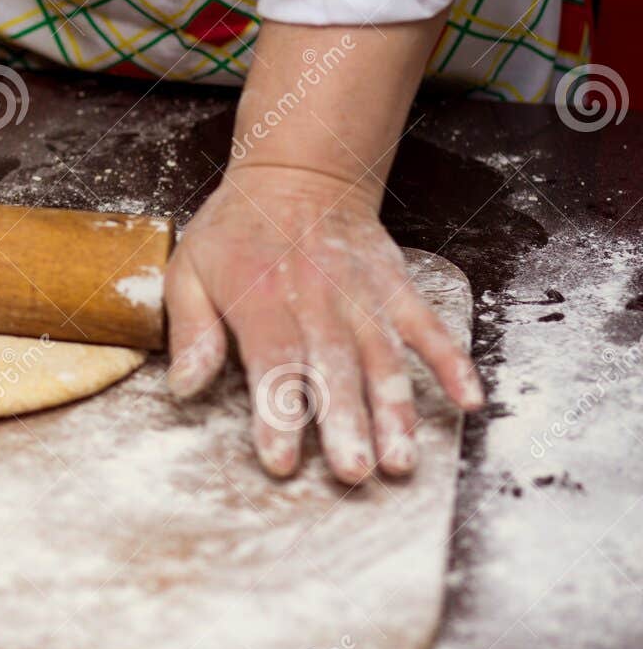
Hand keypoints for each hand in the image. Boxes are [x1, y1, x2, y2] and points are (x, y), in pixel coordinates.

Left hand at [163, 163, 483, 483]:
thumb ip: (190, 329)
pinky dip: (452, 362)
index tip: (280, 462)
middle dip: (346, 422)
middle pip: (334, 367)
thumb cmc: (235, 232)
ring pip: (384, 358)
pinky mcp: (397, 289)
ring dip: (396, 411)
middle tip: (353, 472)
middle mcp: (316, 299)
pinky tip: (467, 401)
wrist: (296, 175)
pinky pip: (429, 327)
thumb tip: (182, 387)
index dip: (277, 414)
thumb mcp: (188, 269)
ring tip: (400, 460)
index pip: (273, 361)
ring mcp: (363, 295)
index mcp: (260, 298)